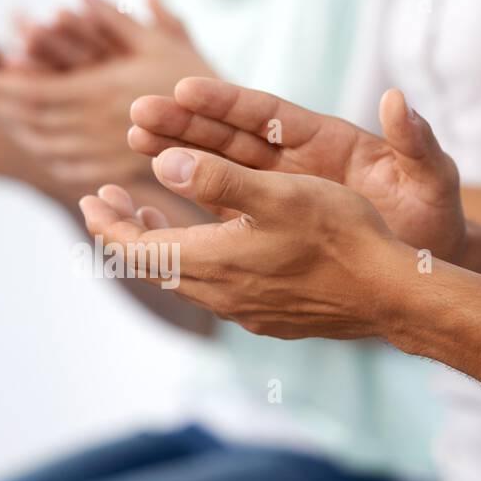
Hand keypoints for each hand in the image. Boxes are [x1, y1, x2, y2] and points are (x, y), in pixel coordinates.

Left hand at [0, 0, 216, 188]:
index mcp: (100, 94)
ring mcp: (101, 155)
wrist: (229, 141)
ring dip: (14, 129)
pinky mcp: (111, 172)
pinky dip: (40, 151)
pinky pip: (64, 164)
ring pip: (43, 144)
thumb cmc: (196, 83)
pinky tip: (30, 140)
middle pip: (30, 121)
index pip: (34, 94)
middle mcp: (95, 128)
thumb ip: (116, 19)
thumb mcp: (160, 43)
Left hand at [78, 147, 414, 340]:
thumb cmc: (340, 236)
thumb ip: (217, 179)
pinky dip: (192, 259)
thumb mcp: (278, 194)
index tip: (89, 197)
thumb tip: (162, 164)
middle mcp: (219, 294)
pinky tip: (208, 244)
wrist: (391, 295)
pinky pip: (211, 287)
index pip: (134, 249)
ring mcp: (244, 310)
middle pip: (151, 265)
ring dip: (159, 245)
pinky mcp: (268, 316)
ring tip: (148, 216)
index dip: (107, 223)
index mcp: (212, 262)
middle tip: (107, 200)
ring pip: (181, 277)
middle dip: (124, 231)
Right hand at [128, 78, 466, 262]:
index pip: (267, 113)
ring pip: (218, 167)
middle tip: (137, 111)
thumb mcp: (431, 176)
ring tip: (132, 138)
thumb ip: (415, 141)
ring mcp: (277, 189)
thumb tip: (400, 101)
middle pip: (230, 134)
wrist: (425, 264)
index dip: (227, 101)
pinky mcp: (269, 220)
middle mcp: (294, 159)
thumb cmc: (433, 216)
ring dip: (176, 153)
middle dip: (184, 122)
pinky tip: (155, 194)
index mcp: (326, 139)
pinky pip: (223, 205)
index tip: (184, 89)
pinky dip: (192, 197)